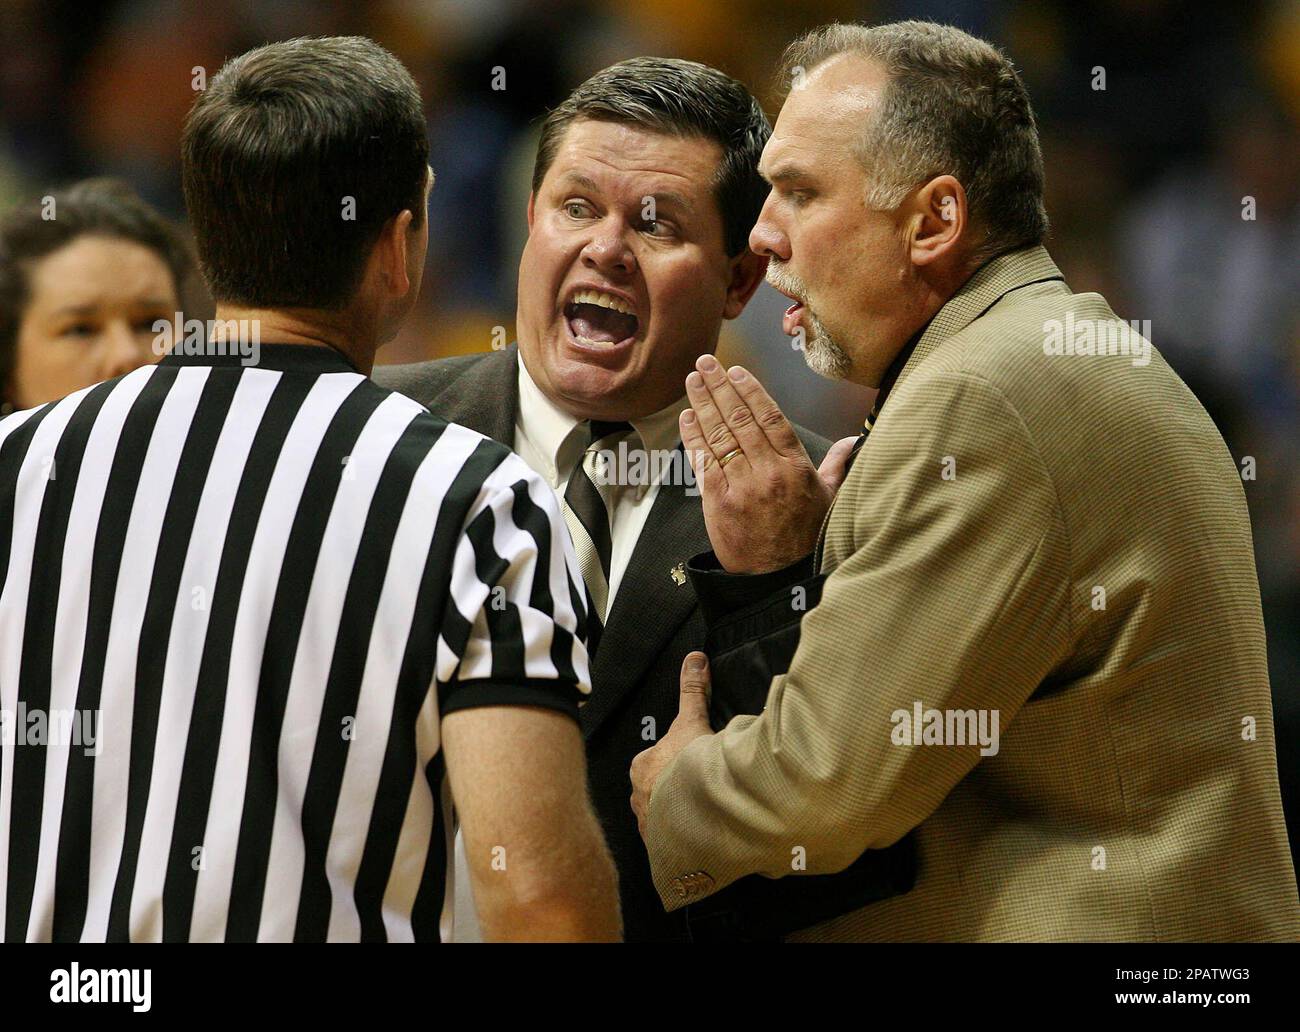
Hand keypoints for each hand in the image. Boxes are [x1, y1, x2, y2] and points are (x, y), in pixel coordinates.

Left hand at [630, 652, 713, 839]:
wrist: (696, 811)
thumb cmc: (689, 765)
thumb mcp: (693, 721)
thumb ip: (692, 691)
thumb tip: (695, 658)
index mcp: (641, 766)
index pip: (655, 762)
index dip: (674, 761)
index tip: (690, 764)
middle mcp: (636, 797)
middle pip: (656, 790)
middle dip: (673, 790)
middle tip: (699, 788)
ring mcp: (648, 826)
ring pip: (662, 816)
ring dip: (678, 816)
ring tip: (702, 814)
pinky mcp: (661, 849)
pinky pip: (670, 843)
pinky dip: (683, 840)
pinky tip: (699, 837)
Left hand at [680, 354, 857, 572]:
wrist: (779, 578)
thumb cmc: (805, 538)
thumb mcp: (829, 498)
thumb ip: (837, 465)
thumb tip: (854, 440)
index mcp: (795, 466)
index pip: (771, 417)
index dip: (752, 391)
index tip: (736, 372)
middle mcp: (768, 471)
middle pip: (741, 419)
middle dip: (720, 387)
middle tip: (706, 363)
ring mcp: (742, 486)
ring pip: (720, 435)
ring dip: (703, 404)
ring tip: (693, 380)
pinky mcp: (719, 501)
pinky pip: (703, 461)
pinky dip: (694, 436)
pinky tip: (687, 416)